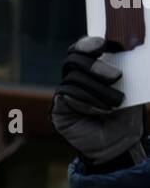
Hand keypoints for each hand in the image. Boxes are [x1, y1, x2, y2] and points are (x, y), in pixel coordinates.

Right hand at [51, 35, 144, 164]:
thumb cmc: (127, 115)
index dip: (87, 44)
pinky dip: (85, 101)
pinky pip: (66, 95)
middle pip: (73, 60)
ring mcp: (64, 95)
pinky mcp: (58, 110)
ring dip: (96, 89)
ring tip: (115, 103)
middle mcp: (73, 80)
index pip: (79, 49)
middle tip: (116, 77)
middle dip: (94, 66)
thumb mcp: (130, 87)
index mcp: (88, 71)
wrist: (122, 143)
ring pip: (72, 78)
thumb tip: (125, 47)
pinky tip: (99, 110)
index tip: (103, 44)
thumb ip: (122, 68)